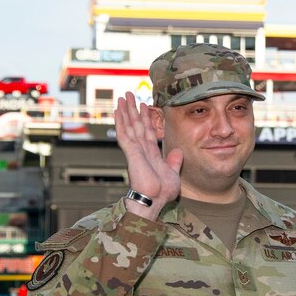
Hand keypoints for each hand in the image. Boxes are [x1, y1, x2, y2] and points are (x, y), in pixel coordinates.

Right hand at [114, 92, 181, 218]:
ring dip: (125, 111)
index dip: (145, 118)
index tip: (144, 106)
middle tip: (128, 95)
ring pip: (129, 126)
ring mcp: (135, 151)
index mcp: (151, 154)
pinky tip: (117, 111)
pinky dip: (120, 121)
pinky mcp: (131, 152)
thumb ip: (174, 162)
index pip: (147, 131)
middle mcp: (141, 150)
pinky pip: (124, 133)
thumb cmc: (162, 193)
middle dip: (132, 110)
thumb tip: (178, 152)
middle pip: (136, 125)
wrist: (155, 201)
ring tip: (122, 97)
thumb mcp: (173, 174)